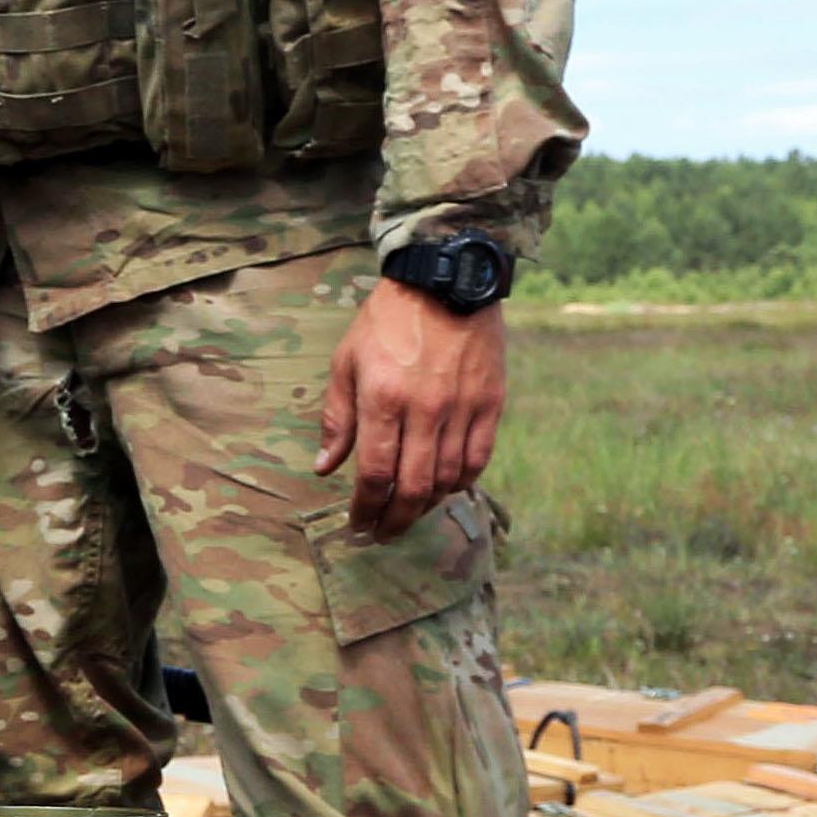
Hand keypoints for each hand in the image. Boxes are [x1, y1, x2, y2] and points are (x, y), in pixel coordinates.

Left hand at [320, 280, 506, 535]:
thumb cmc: (386, 322)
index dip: (364, 509)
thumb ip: (336, 418)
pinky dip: (461, 482)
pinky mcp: (491, 403)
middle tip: (382, 535)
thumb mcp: (346, 362)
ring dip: (427, 506)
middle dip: (395, 520)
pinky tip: (445, 489)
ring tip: (409, 513)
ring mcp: (463, 408)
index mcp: (383, 399)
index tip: (357, 526)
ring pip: (448, 478)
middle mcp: (426, 409)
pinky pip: (478, 458)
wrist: (445, 281)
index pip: (374, 473)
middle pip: (413, 487)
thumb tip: (324, 467)